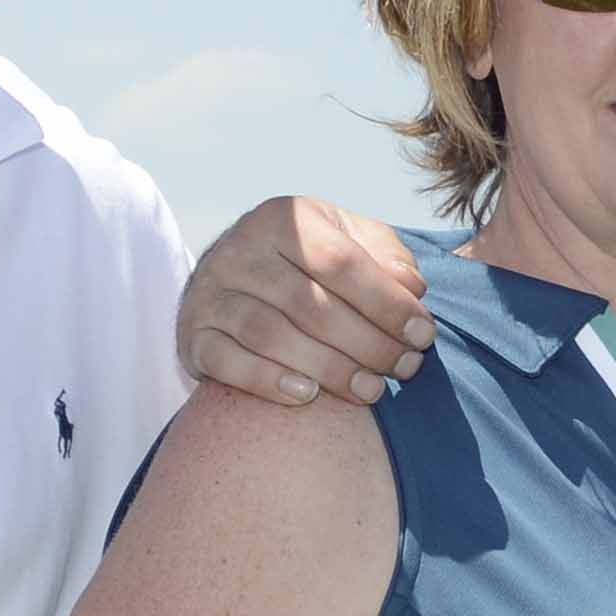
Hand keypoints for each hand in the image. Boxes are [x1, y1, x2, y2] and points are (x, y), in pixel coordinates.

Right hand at [178, 195, 433, 405]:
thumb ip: (386, 256)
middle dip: (367, 343)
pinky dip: (268, 381)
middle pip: (310, 305)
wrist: (233, 278)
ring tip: (370, 390)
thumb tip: (412, 286)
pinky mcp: (192, 335)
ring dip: (329, 369)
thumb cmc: (309, 262)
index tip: (422, 334)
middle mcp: (240, 249)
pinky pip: (227, 362)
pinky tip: (308, 396)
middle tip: (404, 369)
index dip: (387, 303)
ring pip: (272, 335)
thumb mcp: (348, 239)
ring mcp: (211, 293)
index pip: (341, 262)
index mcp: (283, 218)